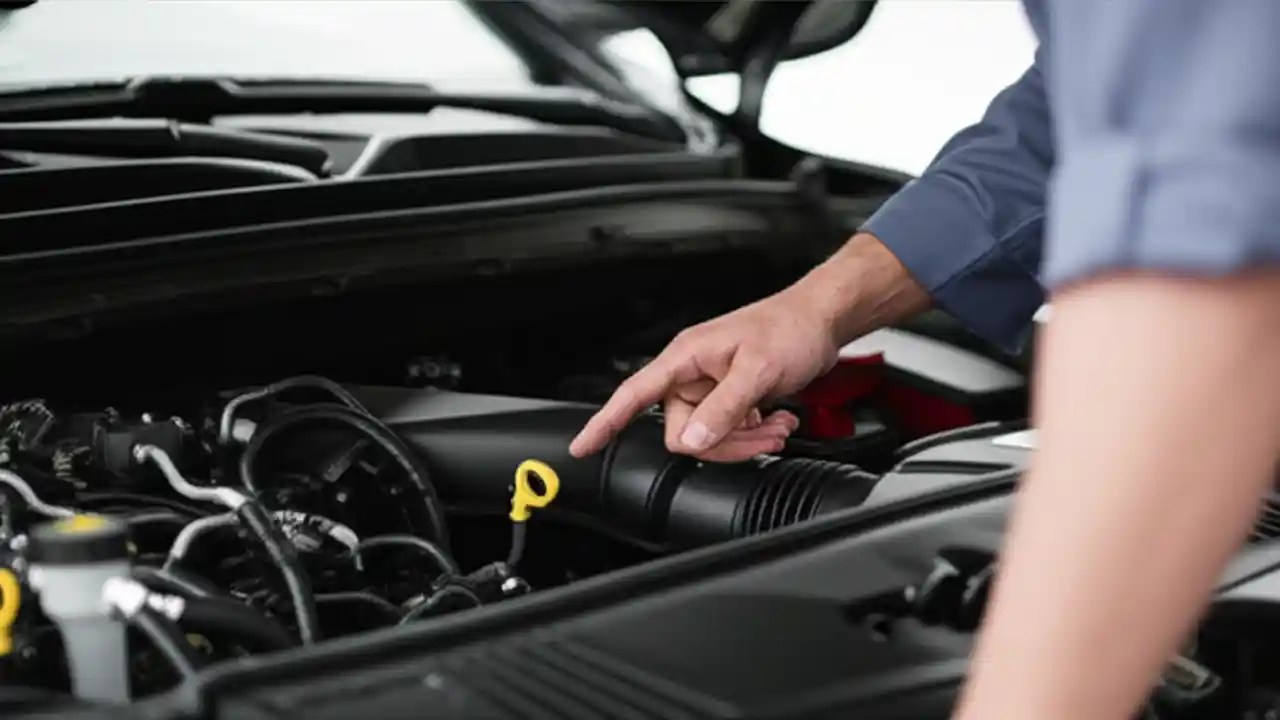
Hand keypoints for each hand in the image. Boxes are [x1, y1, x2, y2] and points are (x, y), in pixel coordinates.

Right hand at [570, 289, 837, 460]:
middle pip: (683, 432)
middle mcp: (692, 372)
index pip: (632, 395)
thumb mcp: (757, 371)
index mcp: (685, 358)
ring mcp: (711, 385)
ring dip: (746, 438)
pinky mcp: (731, 394)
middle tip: (762, 433)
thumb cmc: (789, 328)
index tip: (582, 446)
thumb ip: (723, 409)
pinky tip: (777, 420)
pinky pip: (729, 428)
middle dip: (725, 442)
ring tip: (777, 425)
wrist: (821, 319)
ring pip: (710, 435)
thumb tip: (693, 441)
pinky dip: (754, 431)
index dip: (604, 423)